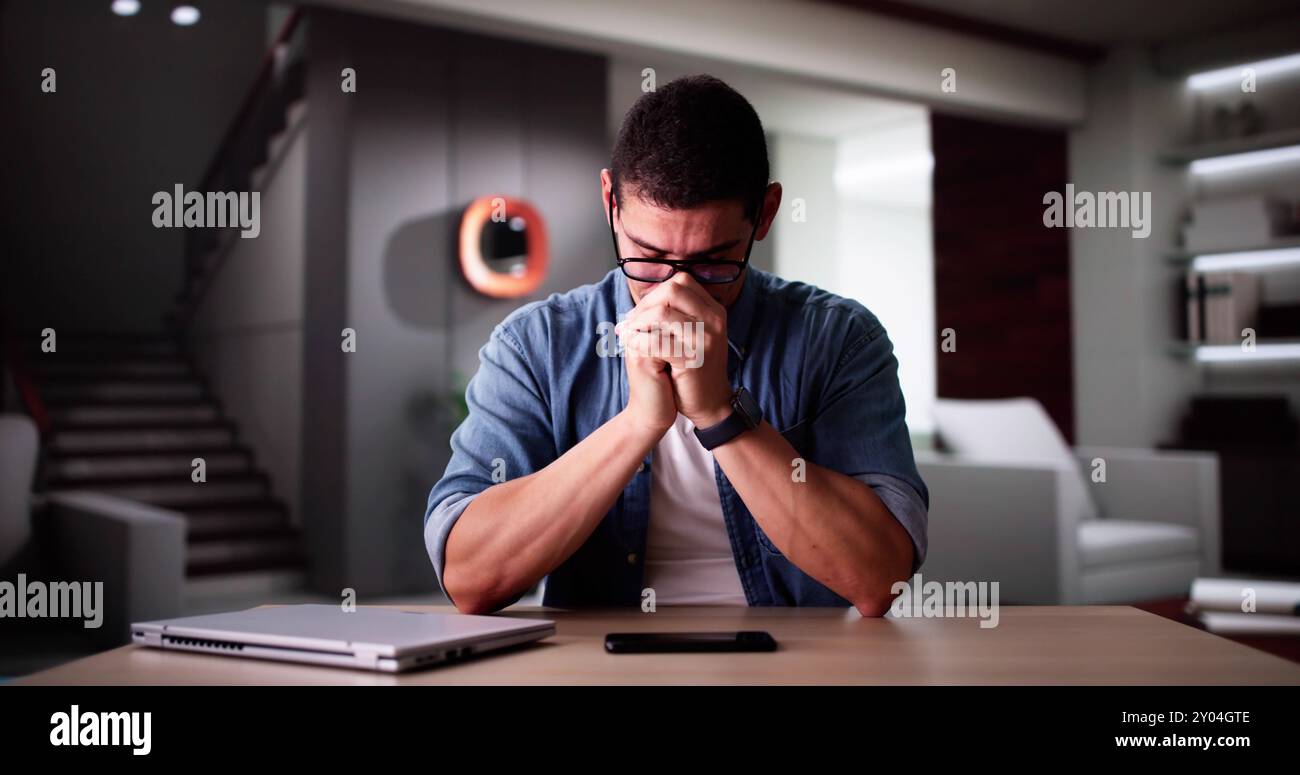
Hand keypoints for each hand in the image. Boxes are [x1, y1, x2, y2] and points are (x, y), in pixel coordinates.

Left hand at [618, 273, 731, 427]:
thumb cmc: (694, 369)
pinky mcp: (693, 359)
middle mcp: (714, 319)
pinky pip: (657, 342)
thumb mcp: (692, 335)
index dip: (654, 293)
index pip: (680, 282)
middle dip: (644, 305)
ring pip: (662, 313)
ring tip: (628, 334)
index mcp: (714, 310)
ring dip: (638, 322)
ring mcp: (706, 339)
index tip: (640, 313)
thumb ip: (675, 314)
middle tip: (630, 322)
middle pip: (671, 291)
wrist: (710, 403)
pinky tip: (631, 347)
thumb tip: (642, 300)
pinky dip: (638, 341)